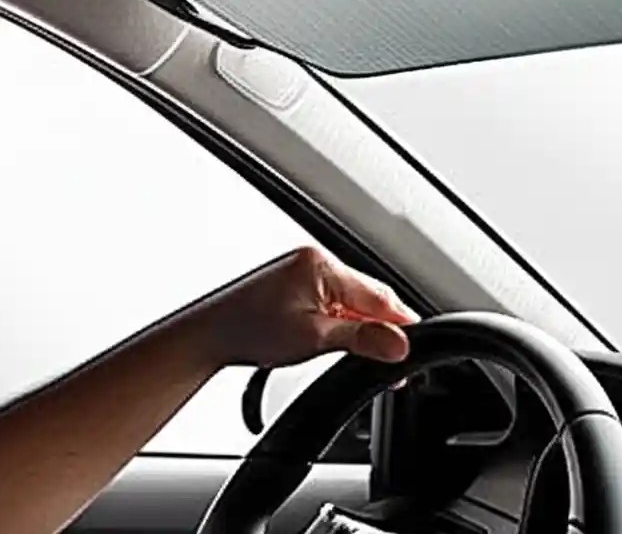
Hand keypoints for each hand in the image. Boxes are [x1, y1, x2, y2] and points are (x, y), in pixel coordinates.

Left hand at [193, 246, 419, 367]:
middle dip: (383, 326)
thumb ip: (361, 339)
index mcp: (321, 265)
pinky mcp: (296, 285)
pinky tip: (343, 341)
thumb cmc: (246, 330)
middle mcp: (314, 262)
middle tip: (396, 358)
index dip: (400, 322)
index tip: (415, 345)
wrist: (206, 336)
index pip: (378, 295)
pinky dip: (344, 322)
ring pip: (352, 301)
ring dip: (363, 326)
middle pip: (368, 296)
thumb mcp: (313, 338)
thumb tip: (398, 345)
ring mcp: (304, 273)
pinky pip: (334, 301)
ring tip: (369, 354)